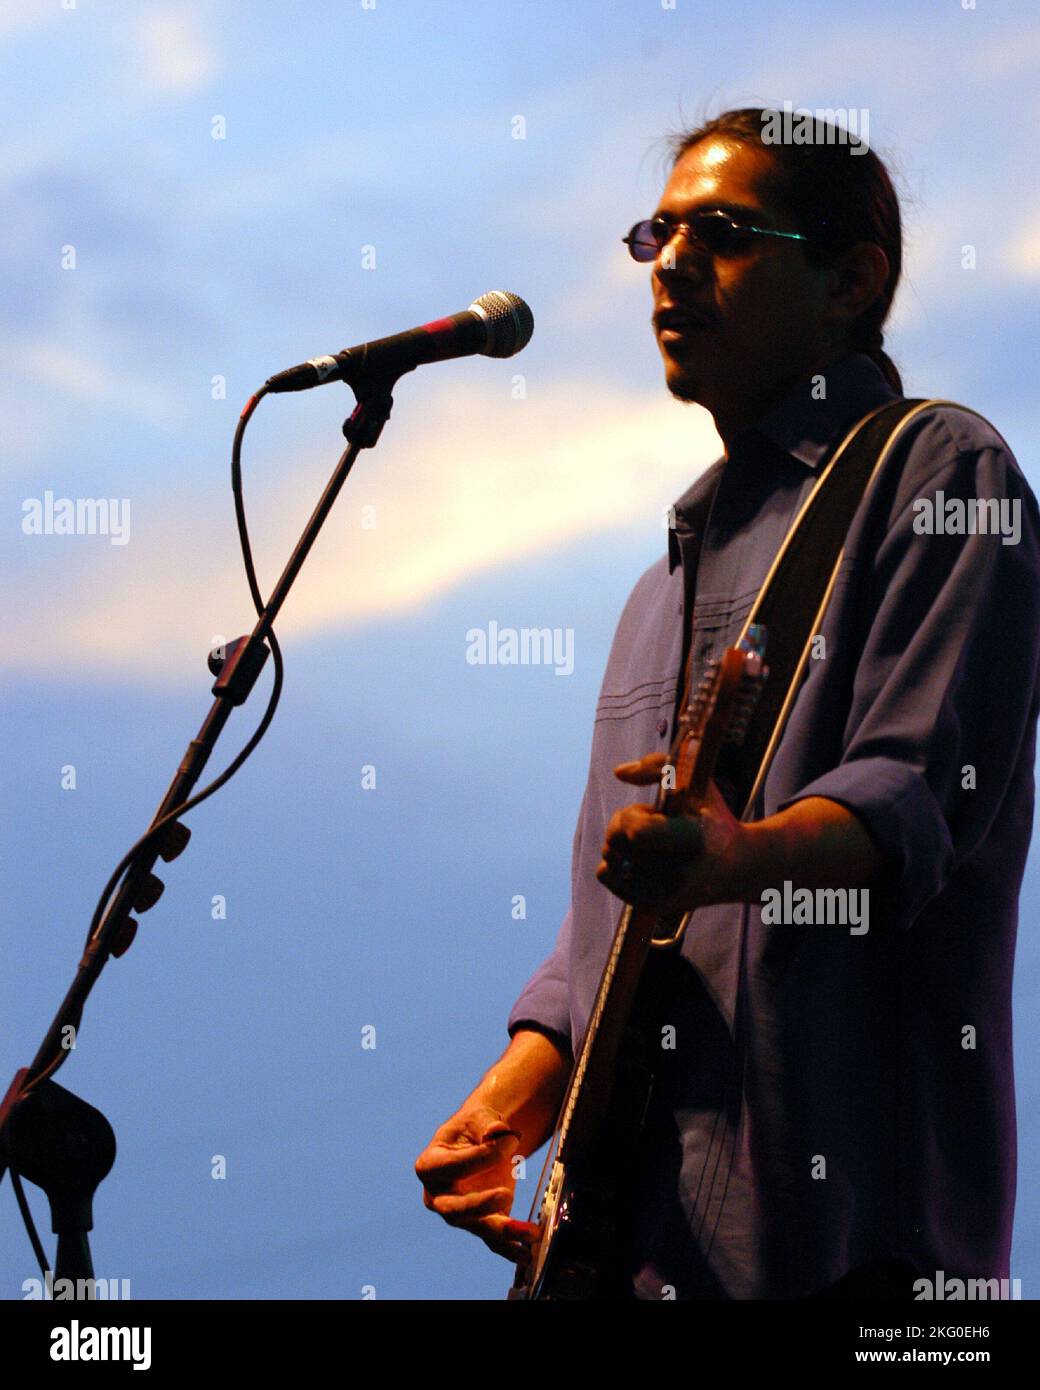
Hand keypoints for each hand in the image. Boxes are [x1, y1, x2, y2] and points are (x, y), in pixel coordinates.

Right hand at [415, 1103, 539, 1263]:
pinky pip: (493, 1240)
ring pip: (476, 1227)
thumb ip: (486, 1123)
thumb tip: (496, 1133)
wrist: (483, 1140)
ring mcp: (459, 1213)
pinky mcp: (480, 1224)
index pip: (451, 1167)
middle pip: (454, 1209)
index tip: (510, 1142)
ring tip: (529, 1232)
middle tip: (505, 1195)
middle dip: (479, 1206)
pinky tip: (527, 1252)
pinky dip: (510, 1247)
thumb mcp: (477, 1116)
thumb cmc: (474, 1127)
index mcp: (430, 1165)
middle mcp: (439, 1195)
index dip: (480, 1156)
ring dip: (503, 1231)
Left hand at [596, 752, 744, 913]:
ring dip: (620, 843)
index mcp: (693, 842)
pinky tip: (637, 858)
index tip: (651, 811)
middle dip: (624, 824)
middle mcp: (679, 875)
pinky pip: (605, 876)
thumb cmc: (712, 818)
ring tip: (647, 842)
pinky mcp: (653, 907)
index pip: (638, 833)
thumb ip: (658, 766)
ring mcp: (665, 896)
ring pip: (608, 858)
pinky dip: (613, 862)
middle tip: (649, 824)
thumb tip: (619, 772)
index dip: (632, 816)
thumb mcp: (697, 783)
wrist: (737, 868)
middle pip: (616, 842)